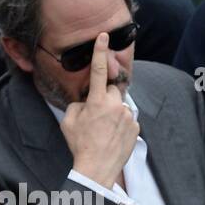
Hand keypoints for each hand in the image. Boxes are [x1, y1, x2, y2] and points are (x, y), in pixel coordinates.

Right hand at [60, 33, 137, 188]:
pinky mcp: (136, 127)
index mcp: (96, 102)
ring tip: (102, 132)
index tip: (104, 36)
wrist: (97, 168)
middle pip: (111, 90)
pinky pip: (127, 119)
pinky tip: (111, 137)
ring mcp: (128, 116)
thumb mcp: (68, 122)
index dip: (99, 52)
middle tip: (94, 115)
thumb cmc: (79, 145)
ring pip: (119, 106)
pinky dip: (120, 125)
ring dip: (112, 114)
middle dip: (103, 98)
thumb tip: (85, 102)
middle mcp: (115, 105)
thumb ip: (77, 105)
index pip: (97, 71)